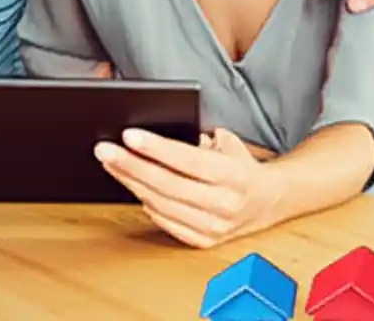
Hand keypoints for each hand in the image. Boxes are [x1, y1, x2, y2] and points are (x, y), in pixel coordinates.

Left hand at [96, 127, 283, 247]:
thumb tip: (155, 132)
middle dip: (131, 165)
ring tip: (111, 162)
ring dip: (130, 182)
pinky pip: (164, 222)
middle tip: (105, 149)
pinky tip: (131, 185)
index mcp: (234, 176)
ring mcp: (213, 228)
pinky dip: (145, 203)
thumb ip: (197, 138)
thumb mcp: (228, 143)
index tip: (129, 135)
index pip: (187, 160)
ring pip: (160, 204)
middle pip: (167, 184)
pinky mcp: (203, 242)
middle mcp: (224, 205)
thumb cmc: (240, 167)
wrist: (268, 202)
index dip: (156, 148)